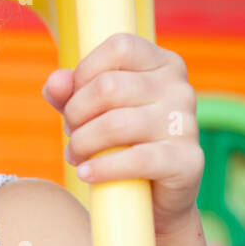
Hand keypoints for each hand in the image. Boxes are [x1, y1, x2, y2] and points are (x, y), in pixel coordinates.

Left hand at [41, 31, 202, 239]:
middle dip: (76, 113)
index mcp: (163, 64)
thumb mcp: (90, 112)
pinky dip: (103, 168)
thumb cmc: (119, 143)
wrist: (151, 199)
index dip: (86, 71)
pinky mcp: (188, 161)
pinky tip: (86, 174)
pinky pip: (137, 160)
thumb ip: (69, 92)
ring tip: (75, 155)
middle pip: (109, 87)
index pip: (120, 47)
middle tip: (71, 133)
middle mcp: (180, 88)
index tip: (74, 97)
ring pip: (117, 124)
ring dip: (82, 143)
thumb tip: (57, 82)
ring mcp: (186, 124)